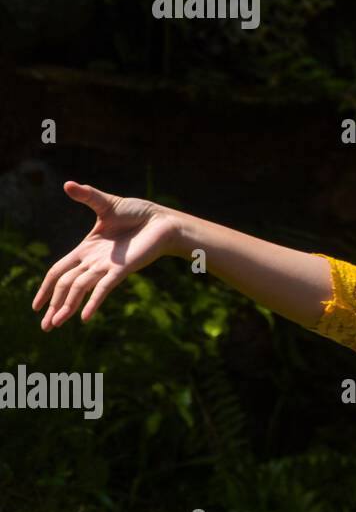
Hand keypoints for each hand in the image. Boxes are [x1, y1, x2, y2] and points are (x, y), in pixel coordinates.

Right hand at [31, 181, 181, 329]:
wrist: (163, 220)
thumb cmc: (138, 213)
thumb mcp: (107, 204)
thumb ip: (87, 196)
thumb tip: (67, 183)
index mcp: (85, 250)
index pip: (58, 272)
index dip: (46, 288)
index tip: (36, 306)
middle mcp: (93, 262)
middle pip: (66, 286)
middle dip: (54, 305)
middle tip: (45, 328)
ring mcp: (107, 267)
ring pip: (80, 289)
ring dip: (67, 307)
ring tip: (56, 325)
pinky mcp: (122, 269)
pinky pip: (103, 288)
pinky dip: (93, 302)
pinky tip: (85, 318)